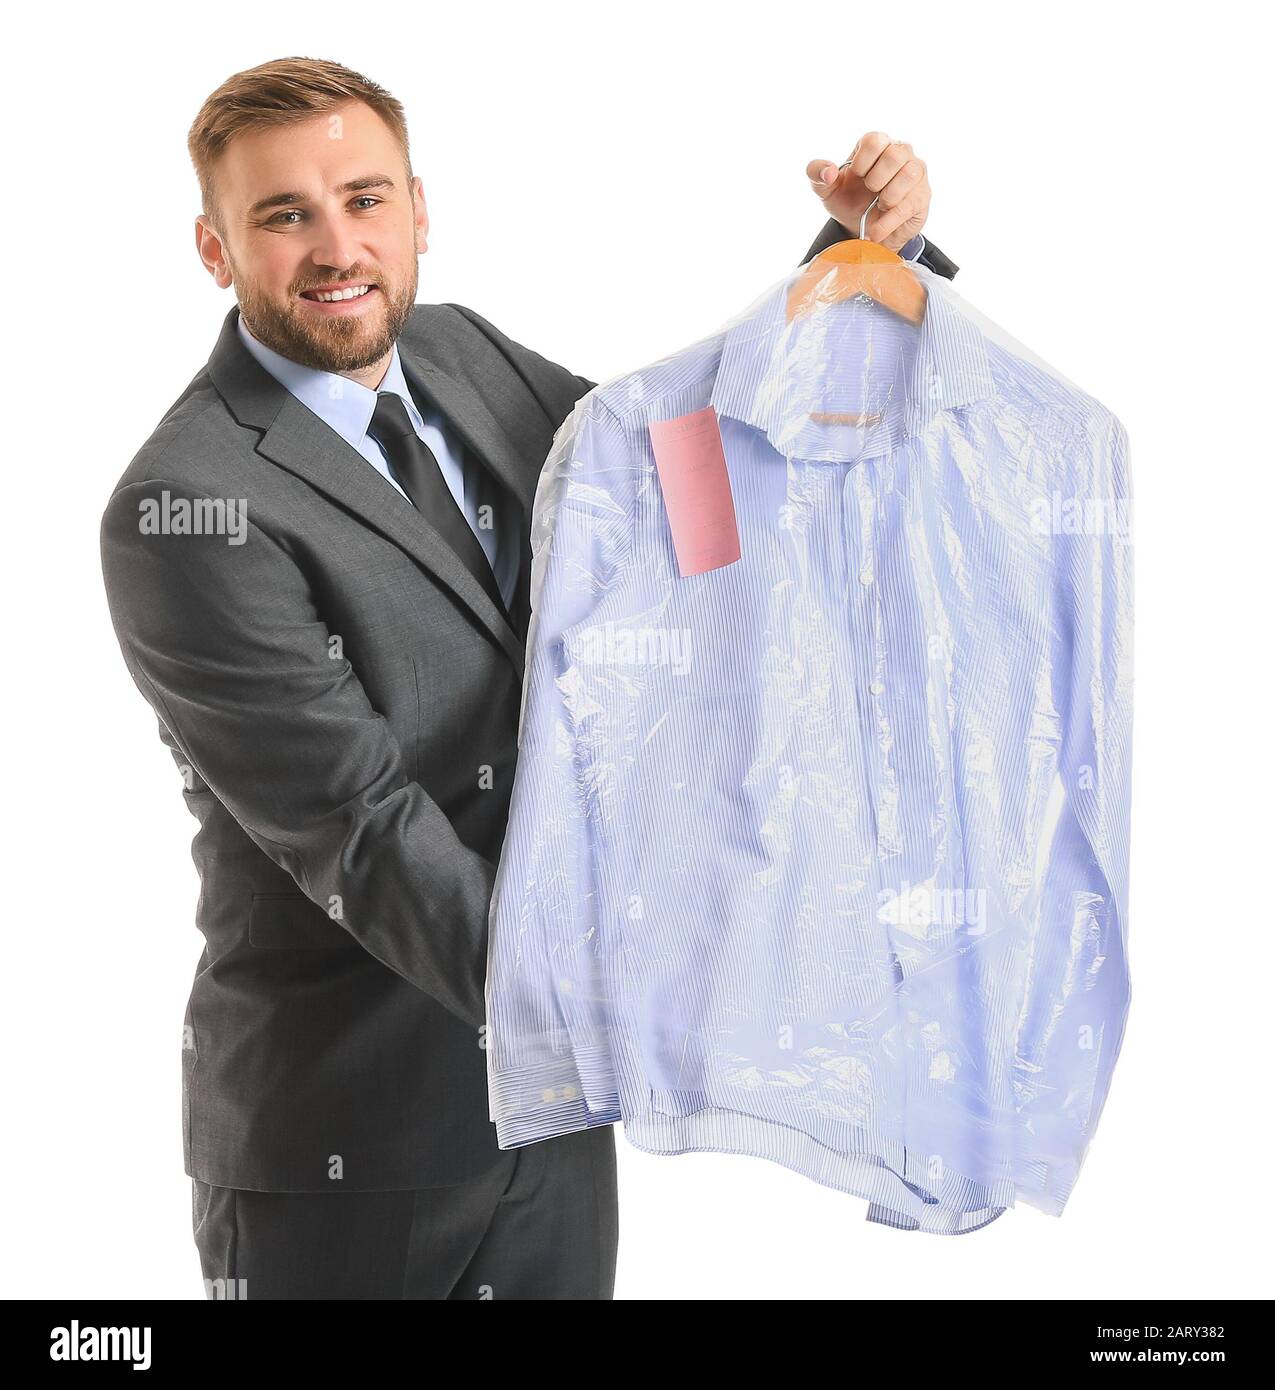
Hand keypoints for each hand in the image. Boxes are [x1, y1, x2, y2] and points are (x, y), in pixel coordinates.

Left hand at [807, 133, 930, 252]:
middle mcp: (900, 152)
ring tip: (878, 206)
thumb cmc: (849, 201)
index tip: (857, 178)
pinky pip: (910, 204)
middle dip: (876, 180)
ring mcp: (915, 172)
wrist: (865, 230)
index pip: (874, 141)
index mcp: (876, 145)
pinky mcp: (922, 196)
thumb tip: (828, 172)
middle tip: (869, 191)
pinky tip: (876, 231)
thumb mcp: (826, 189)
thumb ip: (817, 174)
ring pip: (910, 174)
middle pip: (895, 154)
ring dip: (888, 196)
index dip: (861, 163)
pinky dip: (888, 222)